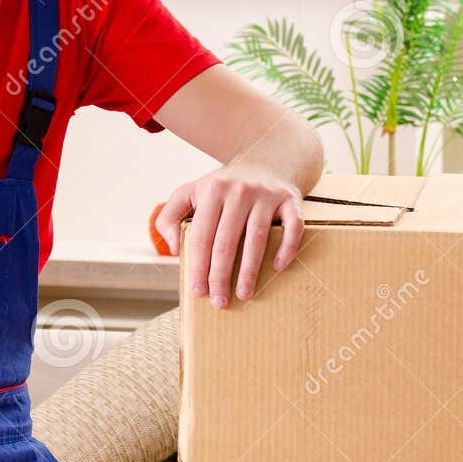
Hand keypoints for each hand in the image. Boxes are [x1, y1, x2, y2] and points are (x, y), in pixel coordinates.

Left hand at [155, 164, 306, 307]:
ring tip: (244, 294)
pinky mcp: (290, 199)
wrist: (265, 160)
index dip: (198, 266)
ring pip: (257, 238)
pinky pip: (292, 227)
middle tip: (219, 302)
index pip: (202, 236)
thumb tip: (174, 248)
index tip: (198, 291)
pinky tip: (276, 267)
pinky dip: (286, 247)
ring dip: (249, 270)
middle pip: (227, 242)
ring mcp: (267, 194)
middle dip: (221, 276)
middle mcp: (240, 191)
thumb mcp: (191, 192)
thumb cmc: (223, 187)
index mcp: (213, 191)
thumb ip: (170, 216)